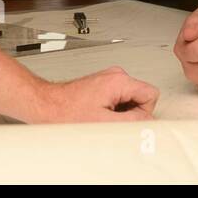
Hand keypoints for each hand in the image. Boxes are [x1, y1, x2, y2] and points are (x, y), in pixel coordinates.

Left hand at [30, 66, 158, 121]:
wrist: (47, 105)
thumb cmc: (66, 111)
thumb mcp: (104, 121)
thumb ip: (132, 120)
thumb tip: (149, 120)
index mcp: (119, 80)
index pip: (151, 94)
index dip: (143, 112)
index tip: (129, 121)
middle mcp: (116, 75)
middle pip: (141, 96)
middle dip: (130, 112)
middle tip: (111, 120)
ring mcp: (108, 79)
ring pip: (130, 98)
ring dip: (120, 111)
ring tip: (101, 116)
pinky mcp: (102, 85)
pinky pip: (119, 98)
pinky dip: (112, 109)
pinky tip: (98, 113)